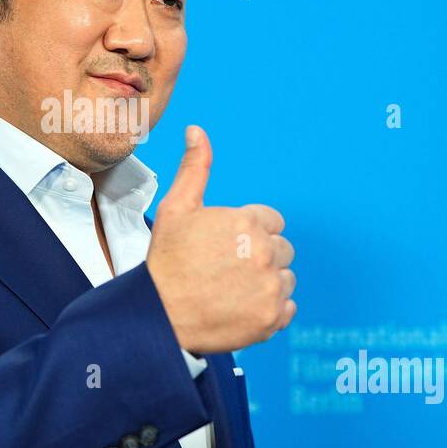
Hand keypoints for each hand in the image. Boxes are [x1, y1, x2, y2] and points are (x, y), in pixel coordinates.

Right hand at [145, 125, 295, 352]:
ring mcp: (270, 287)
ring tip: (233, 289)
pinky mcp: (272, 317)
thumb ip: (195, 168)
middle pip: (283, 249)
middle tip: (227, 269)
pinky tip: (242, 307)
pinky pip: (288, 308)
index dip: (249, 233)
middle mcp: (265, 252)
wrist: (158, 314)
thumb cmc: (167, 259)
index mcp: (248, 222)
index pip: (272, 222)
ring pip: (286, 278)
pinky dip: (270, 309)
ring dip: (267, 282)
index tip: (227, 247)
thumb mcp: (176, 208)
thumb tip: (196, 130)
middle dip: (261, 256)